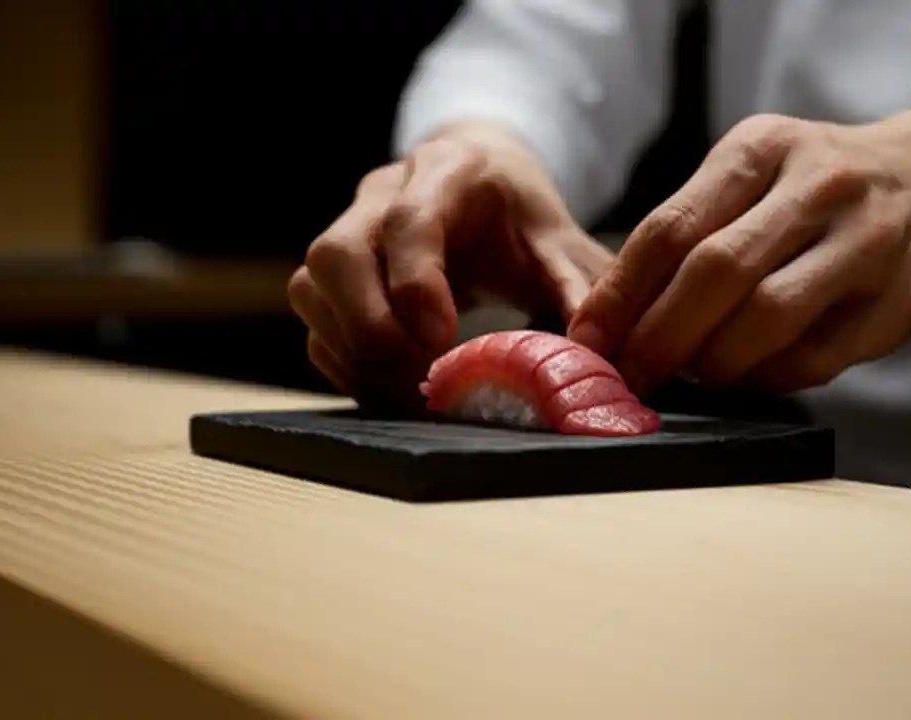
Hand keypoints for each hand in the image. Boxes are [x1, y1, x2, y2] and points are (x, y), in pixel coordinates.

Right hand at [289, 121, 611, 404]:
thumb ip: (580, 289)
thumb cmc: (522, 222)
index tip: (440, 340)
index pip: (409, 222)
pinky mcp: (331, 272)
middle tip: (420, 376)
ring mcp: (347, 228)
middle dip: (372, 326)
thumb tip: (598, 353)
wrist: (482, 186)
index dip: (416, 284)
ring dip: (352, 348)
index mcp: (446, 174)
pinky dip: (342, 358)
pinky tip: (386, 385)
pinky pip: (311, 319)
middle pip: (337, 253)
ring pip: (311, 286)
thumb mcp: (560, 245)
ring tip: (406, 388)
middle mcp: (382, 194)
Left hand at [570, 93, 910, 394]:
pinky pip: (811, 359)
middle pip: (718, 273)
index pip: (672, 227)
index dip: (622, 293)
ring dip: (713, 361)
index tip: (590, 338)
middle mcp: (819, 187)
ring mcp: (866, 244)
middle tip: (630, 374)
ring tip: (689, 372)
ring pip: (768, 319)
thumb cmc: (812, 190)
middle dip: (660, 336)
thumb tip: (607, 314)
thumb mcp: (751, 175)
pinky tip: (746, 374)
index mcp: (764, 149)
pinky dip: (765, 377)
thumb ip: (687, 230)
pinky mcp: (895, 305)